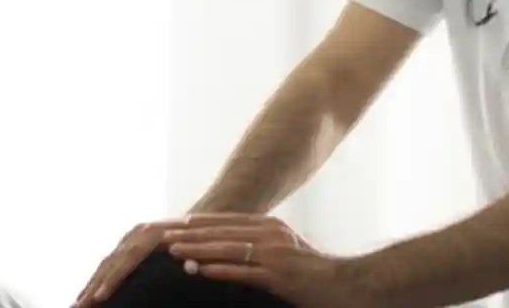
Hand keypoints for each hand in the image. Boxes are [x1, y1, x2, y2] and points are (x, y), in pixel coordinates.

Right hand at [73, 217, 190, 306]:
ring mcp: (128, 239)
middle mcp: (135, 235)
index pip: (128, 258)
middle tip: (80, 307)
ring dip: (91, 286)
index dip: (113, 279)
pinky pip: (108, 264)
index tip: (100, 297)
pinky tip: (87, 295)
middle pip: (111, 263)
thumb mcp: (197, 245)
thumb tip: (191, 267)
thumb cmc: (197, 236)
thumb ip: (192, 256)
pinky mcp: (125, 245)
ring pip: (106, 265)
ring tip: (77, 306)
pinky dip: (97, 280)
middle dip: (94, 287)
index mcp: (151, 233)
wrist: (194, 219)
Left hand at [162, 213, 385, 307]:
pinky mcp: (279, 275)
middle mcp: (271, 234)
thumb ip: (261, 249)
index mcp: (270, 227)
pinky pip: (242, 271)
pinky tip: (198, 271)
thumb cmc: (315, 275)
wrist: (348, 286)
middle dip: (188, 233)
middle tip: (160, 236)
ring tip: (171, 251)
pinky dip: (218, 269)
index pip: (225, 222)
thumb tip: (233, 251)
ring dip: (196, 249)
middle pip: (220, 231)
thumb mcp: (286, 253)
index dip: (197, 224)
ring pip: (227, 248)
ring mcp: (275, 253)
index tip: (172, 225)